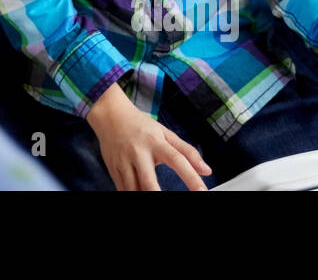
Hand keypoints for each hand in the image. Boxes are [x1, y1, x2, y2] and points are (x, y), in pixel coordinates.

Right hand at [86, 85, 211, 190]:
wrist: (110, 115)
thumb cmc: (141, 126)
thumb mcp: (166, 133)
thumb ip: (187, 152)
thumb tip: (207, 171)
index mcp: (155, 141)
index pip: (176, 159)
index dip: (190, 177)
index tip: (201, 191)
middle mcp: (138, 152)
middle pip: (149, 181)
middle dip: (157, 195)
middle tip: (167, 200)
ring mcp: (123, 162)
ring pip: (133, 189)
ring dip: (144, 196)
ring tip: (155, 196)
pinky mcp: (113, 169)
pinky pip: (123, 190)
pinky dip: (132, 194)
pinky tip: (140, 193)